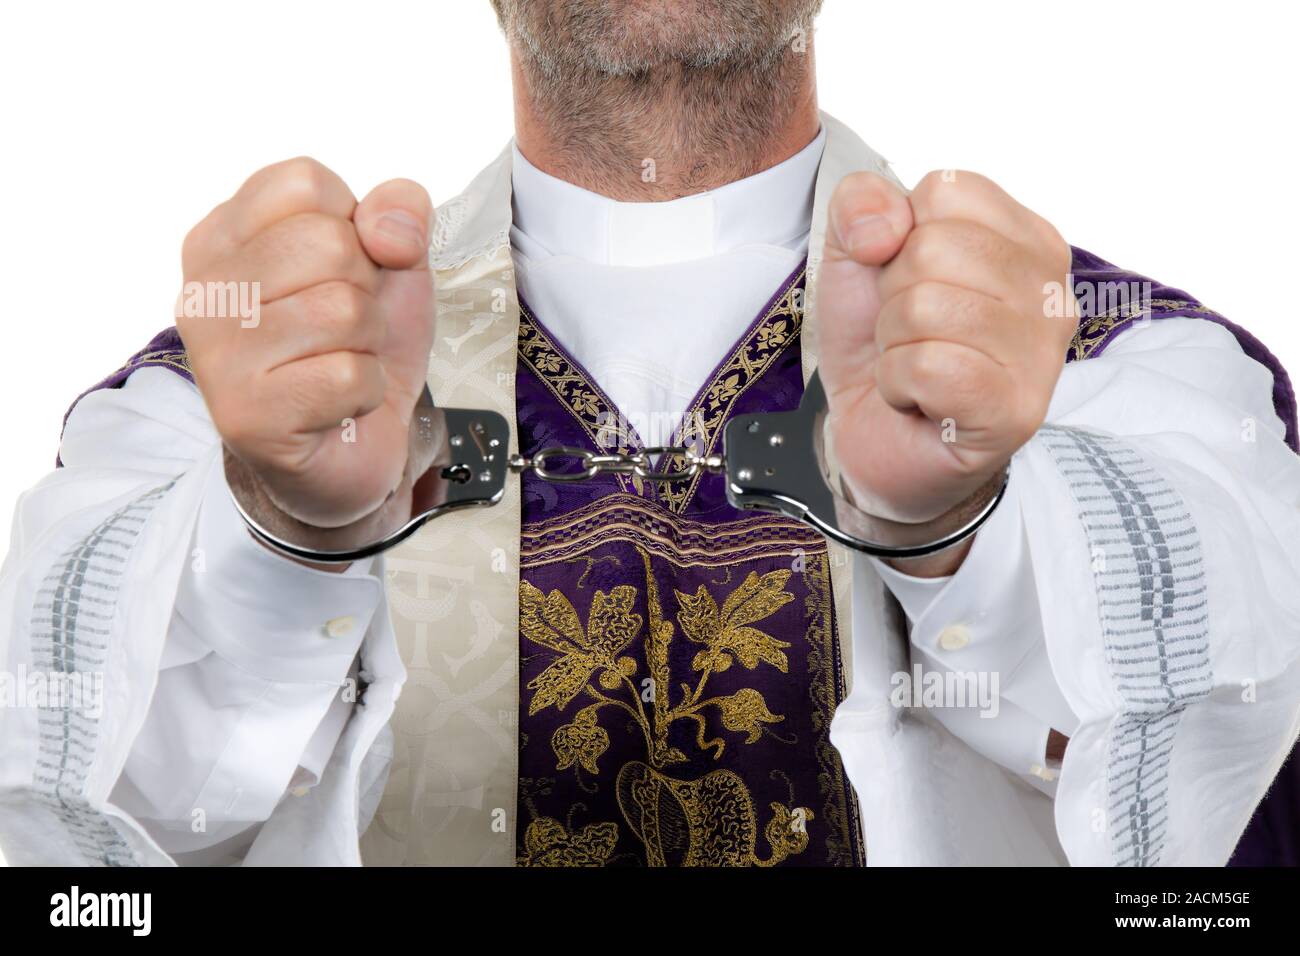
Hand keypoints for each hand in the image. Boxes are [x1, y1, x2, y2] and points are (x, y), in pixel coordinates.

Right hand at [177, 157, 435, 537]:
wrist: (351, 450)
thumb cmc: (356, 346)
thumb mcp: (392, 263)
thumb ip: (399, 213)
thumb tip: (388, 230)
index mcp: (224, 234)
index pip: (304, 181)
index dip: (354, 227)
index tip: (340, 273)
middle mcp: (204, 288)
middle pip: (329, 243)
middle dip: (365, 290)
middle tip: (341, 330)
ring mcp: (216, 354)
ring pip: (343, 310)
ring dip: (366, 344)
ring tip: (336, 363)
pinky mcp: (246, 416)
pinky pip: (349, 374)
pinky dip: (365, 391)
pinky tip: (335, 404)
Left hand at [817, 170, 1076, 536]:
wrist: (874, 437)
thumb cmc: (882, 342)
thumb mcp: (854, 254)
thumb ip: (859, 204)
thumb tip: (885, 227)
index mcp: (1025, 236)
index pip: (948, 190)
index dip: (900, 238)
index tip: (910, 283)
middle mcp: (1049, 289)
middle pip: (934, 249)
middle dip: (893, 296)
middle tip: (910, 334)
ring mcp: (1042, 353)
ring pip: (927, 308)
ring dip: (895, 343)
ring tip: (915, 365)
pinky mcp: (1016, 411)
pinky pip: (926, 366)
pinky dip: (897, 383)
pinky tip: (919, 399)